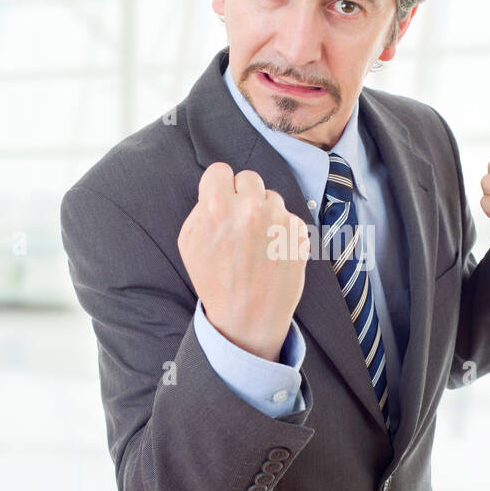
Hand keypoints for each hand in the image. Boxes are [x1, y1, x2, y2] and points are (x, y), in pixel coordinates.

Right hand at [178, 162, 310, 360]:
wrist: (249, 319)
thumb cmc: (216, 283)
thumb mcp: (190, 245)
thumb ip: (200, 210)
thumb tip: (216, 190)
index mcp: (217, 207)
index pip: (220, 170)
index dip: (219, 187)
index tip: (222, 200)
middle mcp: (251, 208)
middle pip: (249, 178)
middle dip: (243, 196)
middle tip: (240, 223)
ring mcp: (279, 219)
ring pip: (271, 197)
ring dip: (265, 213)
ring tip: (256, 245)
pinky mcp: (299, 232)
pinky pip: (288, 217)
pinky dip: (282, 231)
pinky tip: (272, 253)